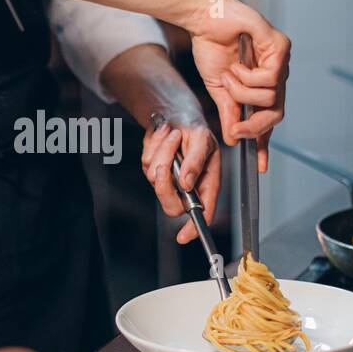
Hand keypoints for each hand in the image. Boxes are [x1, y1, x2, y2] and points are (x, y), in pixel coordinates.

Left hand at [141, 117, 220, 244]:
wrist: (176, 115)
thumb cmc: (195, 129)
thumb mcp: (203, 139)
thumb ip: (197, 161)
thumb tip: (188, 183)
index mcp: (206, 183)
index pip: (202, 213)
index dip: (194, 228)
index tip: (183, 236)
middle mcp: (187, 187)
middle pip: (171, 204)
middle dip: (165, 182)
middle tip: (168, 159)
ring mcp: (168, 180)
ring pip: (156, 177)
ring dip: (163, 150)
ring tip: (173, 134)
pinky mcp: (152, 171)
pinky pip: (146, 163)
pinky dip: (154, 145)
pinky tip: (164, 135)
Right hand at [183, 0, 289, 170]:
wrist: (204, 19)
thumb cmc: (211, 45)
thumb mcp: (219, 88)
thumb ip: (229, 112)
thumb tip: (232, 138)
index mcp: (261, 84)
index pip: (268, 117)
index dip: (265, 141)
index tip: (262, 166)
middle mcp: (275, 74)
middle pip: (276, 113)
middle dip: (255, 125)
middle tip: (236, 128)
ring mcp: (280, 61)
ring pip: (270, 97)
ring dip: (243, 91)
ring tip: (230, 74)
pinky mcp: (280, 47)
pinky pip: (270, 79)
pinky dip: (248, 76)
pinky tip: (238, 64)